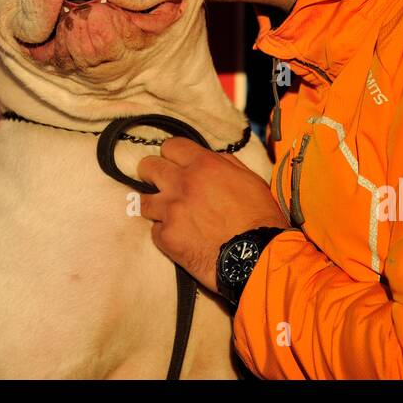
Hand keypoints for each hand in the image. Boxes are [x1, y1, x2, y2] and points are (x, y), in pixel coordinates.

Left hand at [136, 137, 290, 293]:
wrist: (256, 257)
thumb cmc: (260, 218)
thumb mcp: (250, 179)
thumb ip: (224, 164)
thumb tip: (209, 158)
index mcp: (204, 165)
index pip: (171, 146)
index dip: (171, 154)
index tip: (173, 162)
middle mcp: (182, 183)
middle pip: (148, 167)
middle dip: (151, 173)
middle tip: (158, 182)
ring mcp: (171, 211)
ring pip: (143, 201)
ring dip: (154, 205)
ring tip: (167, 213)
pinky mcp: (167, 237)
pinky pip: (155, 230)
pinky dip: (166, 233)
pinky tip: (180, 238)